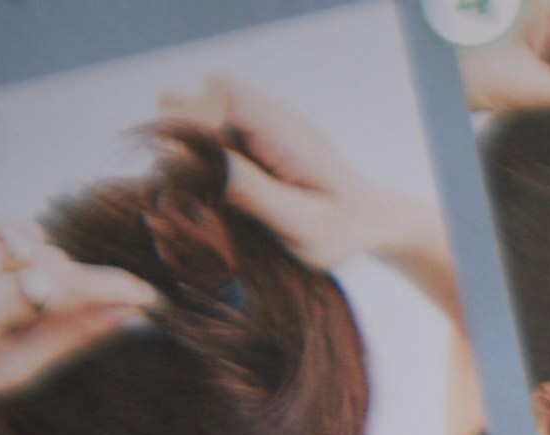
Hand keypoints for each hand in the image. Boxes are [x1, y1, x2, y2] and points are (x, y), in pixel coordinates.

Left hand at [0, 213, 156, 399]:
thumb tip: (123, 318)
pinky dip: (6, 248)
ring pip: (29, 235)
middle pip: (49, 259)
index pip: (58, 284)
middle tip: (33, 319)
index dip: (108, 288)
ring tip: (1, 297)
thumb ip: (64, 341)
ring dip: (33, 264)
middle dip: (61, 287)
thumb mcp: (2, 371)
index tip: (145, 296)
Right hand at [153, 76, 451, 290]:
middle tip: (197, 186)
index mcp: (283, 127)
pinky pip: (198, 138)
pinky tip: (217, 193)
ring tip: (211, 192)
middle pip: (191, 99)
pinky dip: (194, 162)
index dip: (192, 119)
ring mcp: (250, 123)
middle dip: (181, 139)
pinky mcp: (240, 138)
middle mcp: (263, 115)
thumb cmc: (340, 230)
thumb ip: (248, 190)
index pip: (219, 90)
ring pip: (186, 117)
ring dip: (185, 153)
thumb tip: (188, 157)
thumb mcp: (300, 224)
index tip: (190, 165)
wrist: (367, 223)